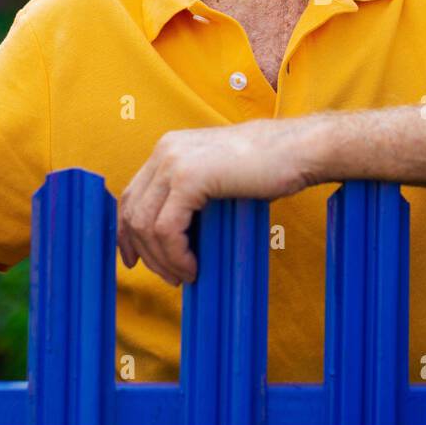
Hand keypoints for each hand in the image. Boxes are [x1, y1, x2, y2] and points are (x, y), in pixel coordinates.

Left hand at [116, 118, 318, 285]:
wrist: (297, 150)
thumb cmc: (267, 167)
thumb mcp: (217, 177)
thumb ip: (190, 196)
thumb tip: (172, 238)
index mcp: (169, 148)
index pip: (131, 195)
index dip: (128, 233)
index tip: (134, 259)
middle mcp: (165, 151)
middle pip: (133, 212)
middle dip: (146, 252)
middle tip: (169, 276)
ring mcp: (174, 162)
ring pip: (146, 225)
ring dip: (163, 259)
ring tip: (185, 274)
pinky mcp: (189, 178)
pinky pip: (167, 230)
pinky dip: (177, 255)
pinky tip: (194, 266)